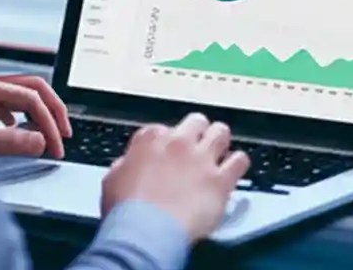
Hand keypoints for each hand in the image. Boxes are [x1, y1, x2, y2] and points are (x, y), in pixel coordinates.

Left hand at [0, 74, 72, 158]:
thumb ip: (4, 143)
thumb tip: (40, 141)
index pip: (30, 98)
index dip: (48, 123)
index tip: (55, 148)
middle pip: (31, 87)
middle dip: (52, 110)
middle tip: (63, 136)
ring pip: (20, 93)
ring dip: (38, 112)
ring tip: (47, 134)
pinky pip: (5, 102)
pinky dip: (20, 115)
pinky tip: (17, 130)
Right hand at [100, 113, 249, 241]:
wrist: (145, 231)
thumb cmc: (127, 210)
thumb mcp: (113, 179)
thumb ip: (125, 165)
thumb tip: (129, 165)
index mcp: (150, 139)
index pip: (163, 128)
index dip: (167, 143)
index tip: (167, 154)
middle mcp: (178, 142)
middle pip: (197, 122)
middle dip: (198, 132)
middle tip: (197, 146)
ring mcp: (201, 159)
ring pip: (221, 132)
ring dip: (220, 141)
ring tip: (220, 152)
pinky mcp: (220, 179)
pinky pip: (240, 160)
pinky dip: (238, 163)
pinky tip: (235, 169)